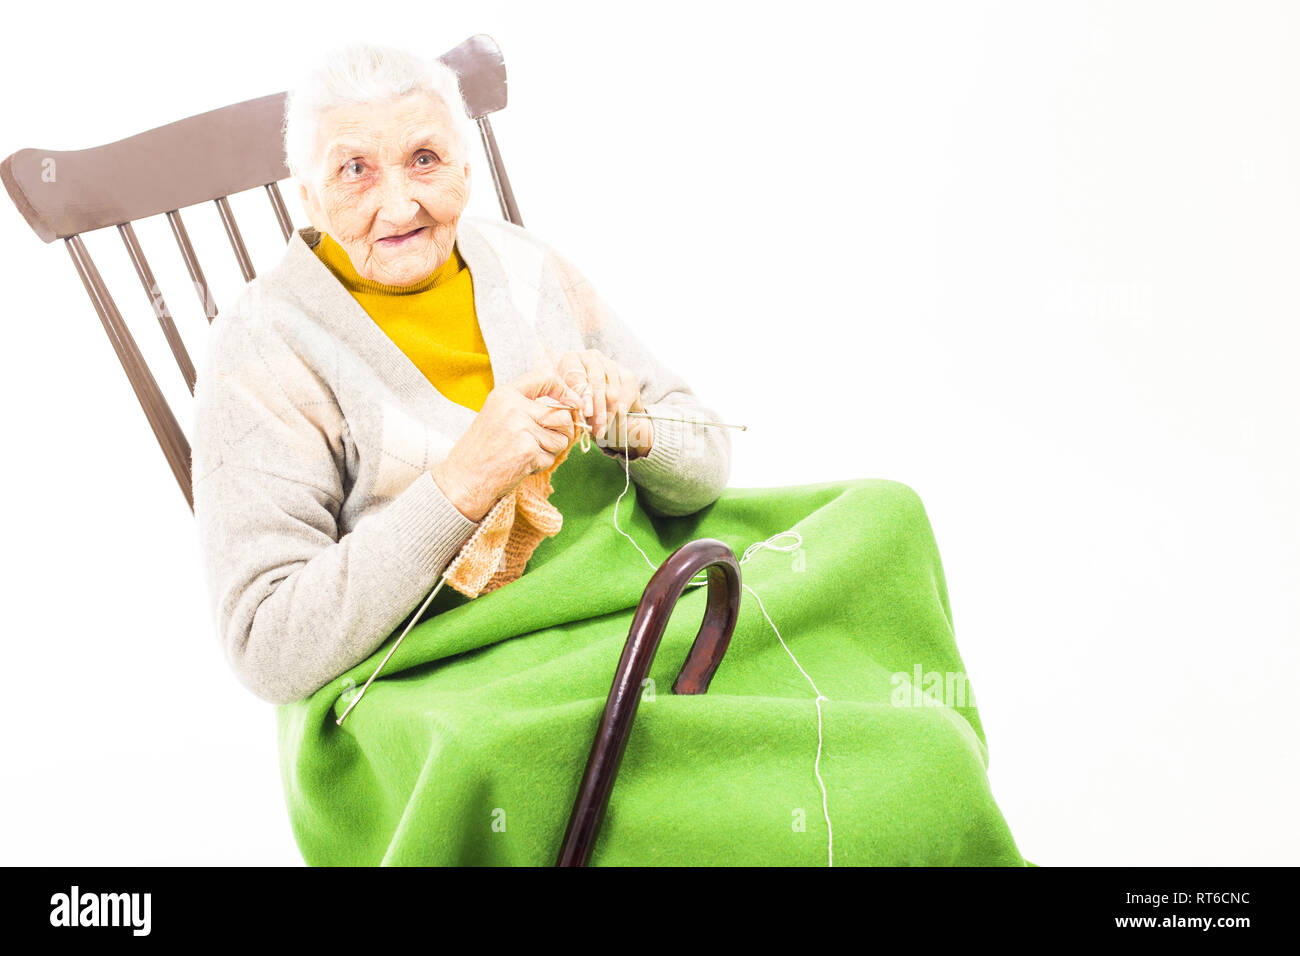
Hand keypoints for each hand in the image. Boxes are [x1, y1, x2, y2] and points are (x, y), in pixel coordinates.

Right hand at [431, 370, 584, 521]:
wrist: (463, 479)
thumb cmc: (482, 450)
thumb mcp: (498, 416)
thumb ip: (526, 407)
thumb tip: (569, 406)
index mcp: (505, 394)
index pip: (545, 378)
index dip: (565, 390)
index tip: (574, 403)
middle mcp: (514, 407)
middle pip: (562, 415)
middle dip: (563, 432)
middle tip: (548, 443)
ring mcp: (522, 428)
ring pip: (561, 439)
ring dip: (550, 451)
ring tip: (527, 455)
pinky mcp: (528, 450)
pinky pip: (551, 457)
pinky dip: (541, 465)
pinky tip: (521, 466)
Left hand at [554, 349, 653, 458]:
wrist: (592, 392)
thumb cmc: (571, 395)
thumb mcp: (565, 398)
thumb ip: (570, 401)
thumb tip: (580, 412)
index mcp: (571, 359)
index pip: (579, 377)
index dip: (584, 396)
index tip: (587, 413)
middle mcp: (591, 357)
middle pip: (598, 384)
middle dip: (598, 409)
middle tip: (597, 429)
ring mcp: (610, 364)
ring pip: (613, 392)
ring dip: (608, 414)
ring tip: (602, 430)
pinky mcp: (627, 375)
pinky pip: (625, 397)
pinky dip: (619, 413)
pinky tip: (614, 424)